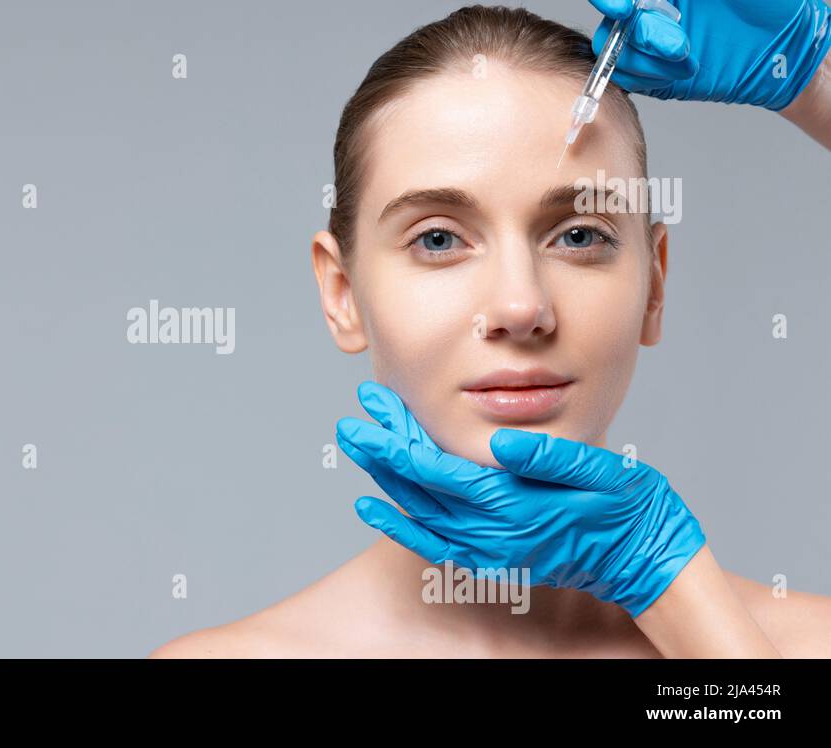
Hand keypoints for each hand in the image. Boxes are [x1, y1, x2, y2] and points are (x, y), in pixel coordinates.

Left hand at [335, 380, 706, 617]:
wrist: (645, 561)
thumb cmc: (627, 508)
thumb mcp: (599, 471)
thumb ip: (548, 457)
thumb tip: (500, 441)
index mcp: (514, 504)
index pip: (438, 469)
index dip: (400, 437)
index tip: (372, 408)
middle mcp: (494, 534)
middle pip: (420, 489)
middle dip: (382, 452)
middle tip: (352, 420)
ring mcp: (490, 552)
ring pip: (420, 514)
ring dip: (384, 481)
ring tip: (357, 448)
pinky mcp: (492, 560)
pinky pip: (433, 546)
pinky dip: (398, 527)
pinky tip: (372, 508)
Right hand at [588, 0, 830, 109]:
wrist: (792, 44)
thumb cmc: (772, 5)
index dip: (612, 1)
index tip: (623, 6)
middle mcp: (654, 17)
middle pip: (613, 29)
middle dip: (637, 35)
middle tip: (676, 41)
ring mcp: (655, 49)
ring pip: (619, 57)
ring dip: (646, 59)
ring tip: (685, 57)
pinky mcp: (662, 78)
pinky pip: (635, 82)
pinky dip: (652, 78)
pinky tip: (683, 72)